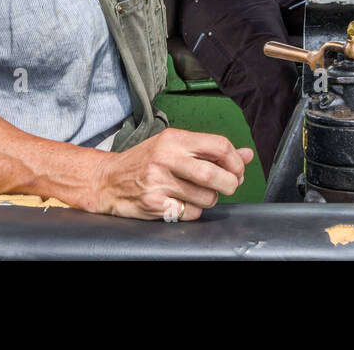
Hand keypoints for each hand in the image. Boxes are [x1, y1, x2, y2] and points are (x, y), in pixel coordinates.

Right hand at [88, 128, 253, 219]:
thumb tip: (246, 155)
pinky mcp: (155, 205)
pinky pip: (190, 213)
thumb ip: (209, 150)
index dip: (235, 161)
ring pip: (206, 198)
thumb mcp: (174, 146)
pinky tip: (182, 203)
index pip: (219, 146)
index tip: (237, 170)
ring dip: (210, 200)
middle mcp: (166, 158)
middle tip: (228, 186)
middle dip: (230, 184)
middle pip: (215, 174)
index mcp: (174, 139)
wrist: (107, 180)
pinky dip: (193, 211)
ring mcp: (159, 183)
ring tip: (198, 194)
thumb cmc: (144, 162)